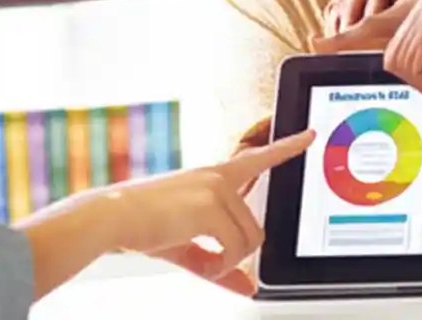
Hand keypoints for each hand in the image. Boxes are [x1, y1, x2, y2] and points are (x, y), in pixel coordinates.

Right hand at [111, 129, 314, 288]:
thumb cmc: (142, 226)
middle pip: (256, 228)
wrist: (111, 217)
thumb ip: (219, 267)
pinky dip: (219, 264)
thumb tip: (248, 288)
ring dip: (226, 259)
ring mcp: (216, 188)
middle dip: (238, 253)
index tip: (310, 134)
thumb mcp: (186, 247)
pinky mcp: (211, 204)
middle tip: (210, 261)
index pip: (259, 158)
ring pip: (249, 240)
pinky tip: (199, 259)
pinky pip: (235, 248)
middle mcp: (219, 177)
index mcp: (214, 176)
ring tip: (198, 257)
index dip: (288, 146)